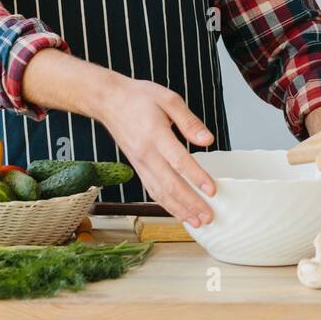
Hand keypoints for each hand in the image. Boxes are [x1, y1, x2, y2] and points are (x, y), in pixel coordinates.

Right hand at [97, 77, 216, 227]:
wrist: (108, 101)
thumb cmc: (139, 97)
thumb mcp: (168, 99)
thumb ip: (189, 121)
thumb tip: (208, 140)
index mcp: (155, 135)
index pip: (178, 161)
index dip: (196, 177)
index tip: (211, 190)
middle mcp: (146, 154)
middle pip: (170, 184)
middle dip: (190, 203)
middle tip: (209, 216)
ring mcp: (140, 163)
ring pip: (160, 192)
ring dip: (179, 209)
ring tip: (197, 222)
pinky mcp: (137, 167)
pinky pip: (152, 190)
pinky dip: (166, 204)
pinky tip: (178, 212)